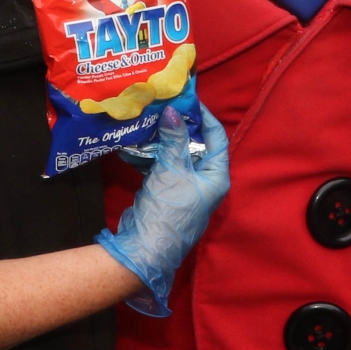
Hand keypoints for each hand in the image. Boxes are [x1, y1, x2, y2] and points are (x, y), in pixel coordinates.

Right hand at [96, 104, 230, 316]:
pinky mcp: (166, 193)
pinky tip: (132, 144)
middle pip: (195, 145)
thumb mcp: (172, 169)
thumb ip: (174, 138)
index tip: (189, 100)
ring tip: (146, 121)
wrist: (144, 249)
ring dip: (160, 141)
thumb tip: (173, 110)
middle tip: (164, 106)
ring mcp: (184, 188)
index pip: (217, 138)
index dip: (205, 118)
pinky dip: (149, 156)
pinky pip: (161, 167)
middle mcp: (204, 181)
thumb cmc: (168, 208)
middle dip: (178, 126)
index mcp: (216, 177)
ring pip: (175, 155)